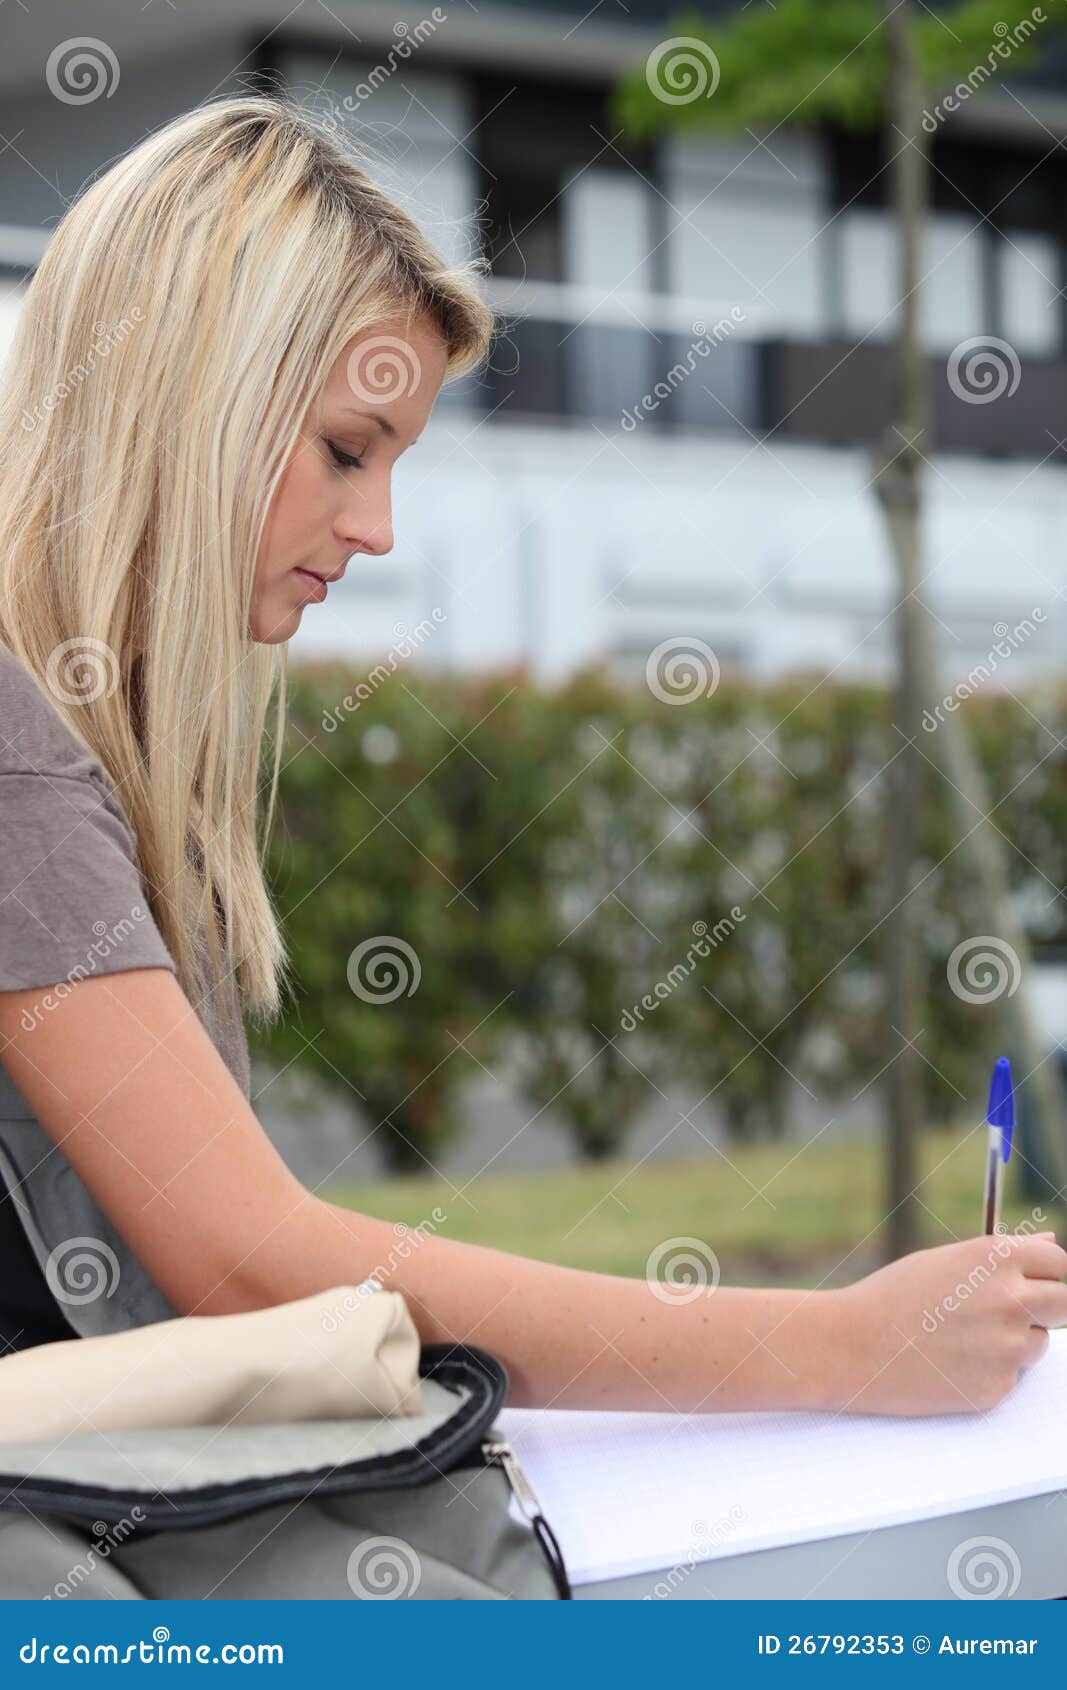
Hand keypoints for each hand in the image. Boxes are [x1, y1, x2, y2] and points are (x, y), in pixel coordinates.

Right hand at [824, 1231, 1066, 1415]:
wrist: (852, 1346)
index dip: (1050, 1273)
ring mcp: (1008, 1348)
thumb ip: (1004, 1254)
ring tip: (962, 1337)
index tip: (1039, 1282)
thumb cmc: (893, 1297)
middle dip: (1046, 1308)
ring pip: (1038, 1344)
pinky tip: (952, 1362)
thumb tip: (1048, 1245)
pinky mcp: (998, 1388)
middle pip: (1065, 1305)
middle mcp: (1012, 1300)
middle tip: (1009, 1312)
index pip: (1060, 1264)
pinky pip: (1011, 1377)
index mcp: (998, 1259)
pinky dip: (990, 1371)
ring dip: (1014, 1341)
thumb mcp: (946, 1261)